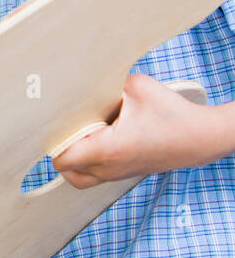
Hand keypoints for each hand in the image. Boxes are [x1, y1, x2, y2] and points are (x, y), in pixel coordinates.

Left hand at [52, 73, 220, 188]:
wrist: (203, 137)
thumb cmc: (172, 113)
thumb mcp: (136, 86)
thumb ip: (105, 83)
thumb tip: (81, 80)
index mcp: (108, 149)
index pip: (62, 159)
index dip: (54, 141)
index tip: (57, 124)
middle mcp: (110, 168)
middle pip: (66, 170)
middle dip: (61, 149)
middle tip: (67, 128)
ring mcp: (117, 176)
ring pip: (79, 177)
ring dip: (74, 159)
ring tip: (81, 135)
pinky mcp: (125, 174)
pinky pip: (94, 175)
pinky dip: (88, 161)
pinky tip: (97, 137)